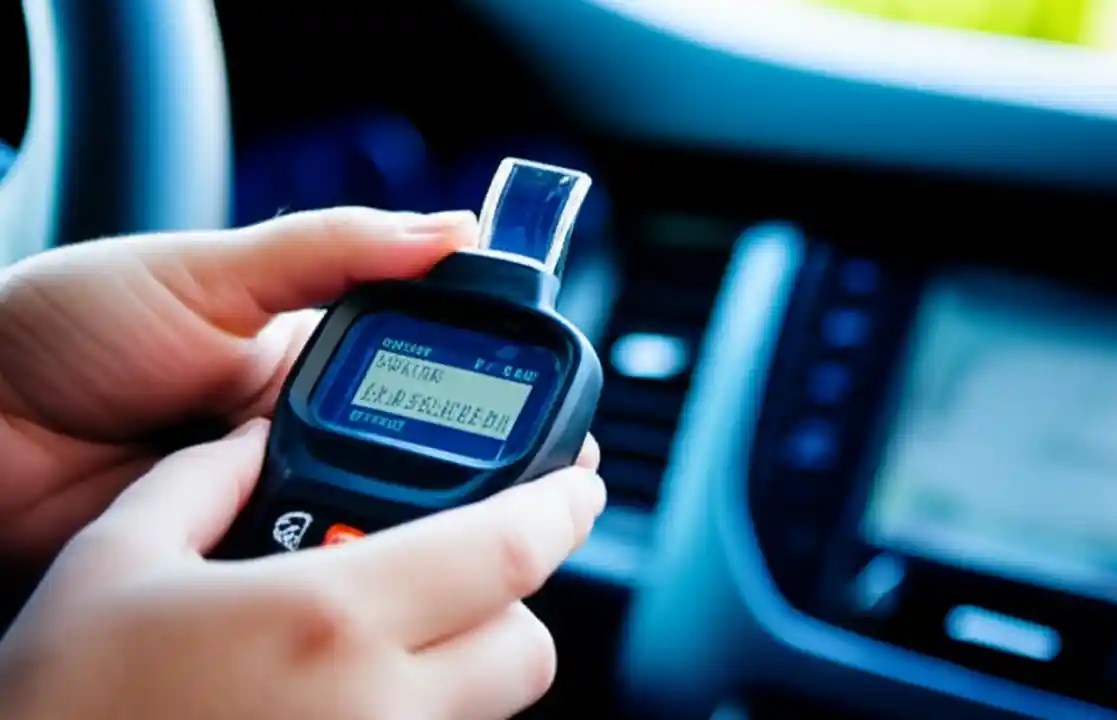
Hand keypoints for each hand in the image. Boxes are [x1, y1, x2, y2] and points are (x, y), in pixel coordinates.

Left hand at [0, 208, 476, 561]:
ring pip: (375, 518)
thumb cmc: (68, 330)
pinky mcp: (240, 560)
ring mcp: (277, 497)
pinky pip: (309, 568)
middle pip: (421, 455)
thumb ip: (330, 249)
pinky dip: (325, 565)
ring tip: (384, 509)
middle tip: (470, 473)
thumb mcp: (207, 272)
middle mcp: (310, 428)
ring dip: (385, 515)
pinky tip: (334, 553)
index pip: (432, 365)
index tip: (533, 402)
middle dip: (446, 467)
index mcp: (316, 352)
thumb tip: (454, 229)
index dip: (485, 383)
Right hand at [0, 419, 605, 719]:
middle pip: (529, 645)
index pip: (510, 549)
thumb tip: (256, 438)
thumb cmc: (62, 703)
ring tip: (392, 637)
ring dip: (471, 663)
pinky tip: (354, 695)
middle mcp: (381, 704)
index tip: (580, 482)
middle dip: (511, 600)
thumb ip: (203, 477)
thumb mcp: (116, 561)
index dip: (565, 505)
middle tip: (461, 569)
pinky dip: (427, 714)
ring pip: (493, 709)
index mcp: (332, 616)